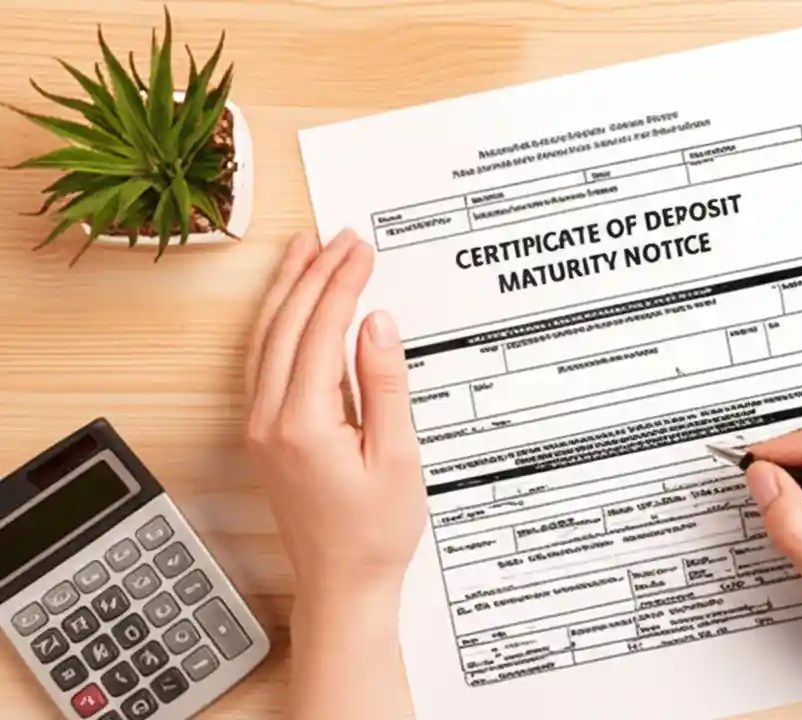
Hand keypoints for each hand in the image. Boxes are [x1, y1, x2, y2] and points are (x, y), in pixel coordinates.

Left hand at [244, 229, 422, 718]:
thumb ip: (384, 384)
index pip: (321, 331)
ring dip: (286, 291)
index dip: (342, 284)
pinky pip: (261, 362)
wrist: (343, 584)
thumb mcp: (397, 457)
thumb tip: (377, 324)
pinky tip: (288, 308)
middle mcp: (269, 419)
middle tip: (338, 237)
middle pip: (285, 325)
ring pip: (264, 339)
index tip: (361, 249)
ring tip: (305, 251)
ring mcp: (259, 427)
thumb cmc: (374, 532)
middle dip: (313, 274)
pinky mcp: (262, 435)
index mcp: (303, 422)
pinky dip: (275, 324)